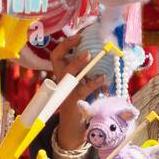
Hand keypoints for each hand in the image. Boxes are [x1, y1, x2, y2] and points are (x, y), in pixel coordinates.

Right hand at [49, 34, 107, 149]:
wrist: (72, 123)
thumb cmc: (78, 100)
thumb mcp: (79, 83)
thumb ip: (84, 71)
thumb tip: (99, 54)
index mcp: (61, 73)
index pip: (56, 55)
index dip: (65, 44)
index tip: (78, 36)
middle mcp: (60, 80)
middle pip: (56, 58)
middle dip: (66, 46)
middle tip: (80, 39)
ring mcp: (65, 90)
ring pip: (67, 73)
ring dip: (77, 63)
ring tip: (89, 55)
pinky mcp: (73, 100)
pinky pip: (82, 89)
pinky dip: (93, 82)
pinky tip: (102, 77)